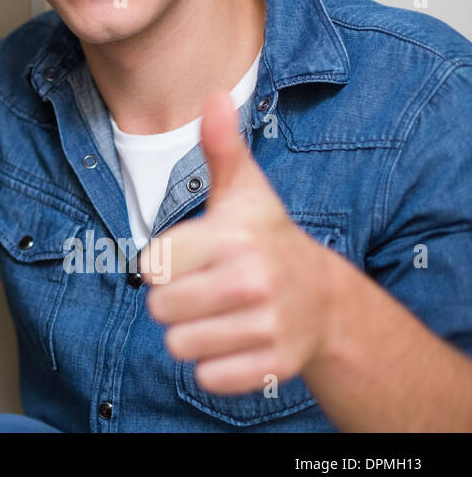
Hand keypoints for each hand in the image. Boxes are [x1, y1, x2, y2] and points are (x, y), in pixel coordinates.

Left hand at [139, 91, 341, 394]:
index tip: (194, 257)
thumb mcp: (244, 192)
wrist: (324, 300)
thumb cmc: (266, 239)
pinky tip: (235, 342)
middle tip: (206, 289)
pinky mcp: (273, 367)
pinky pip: (208, 378)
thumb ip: (221, 148)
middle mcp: (251, 282)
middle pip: (160, 309)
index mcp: (233, 238)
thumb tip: (214, 98)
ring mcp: (266, 326)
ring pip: (179, 347)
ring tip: (219, 315)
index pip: (152, 264)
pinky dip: (215, 367)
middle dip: (175, 302)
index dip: (165, 263)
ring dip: (192, 335)